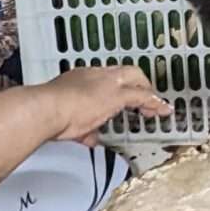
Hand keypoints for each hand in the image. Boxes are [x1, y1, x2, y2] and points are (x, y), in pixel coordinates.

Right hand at [43, 61, 168, 140]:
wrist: (47, 108)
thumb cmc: (49, 113)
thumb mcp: (69, 121)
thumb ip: (84, 129)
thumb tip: (90, 138)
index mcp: (83, 77)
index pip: (107, 79)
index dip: (118, 88)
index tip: (123, 97)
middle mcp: (97, 75)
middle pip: (127, 73)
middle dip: (139, 84)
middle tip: (146, 98)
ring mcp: (108, 83)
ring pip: (137, 80)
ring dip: (148, 93)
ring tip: (157, 106)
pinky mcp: (117, 95)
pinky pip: (143, 96)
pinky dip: (154, 103)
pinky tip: (161, 109)